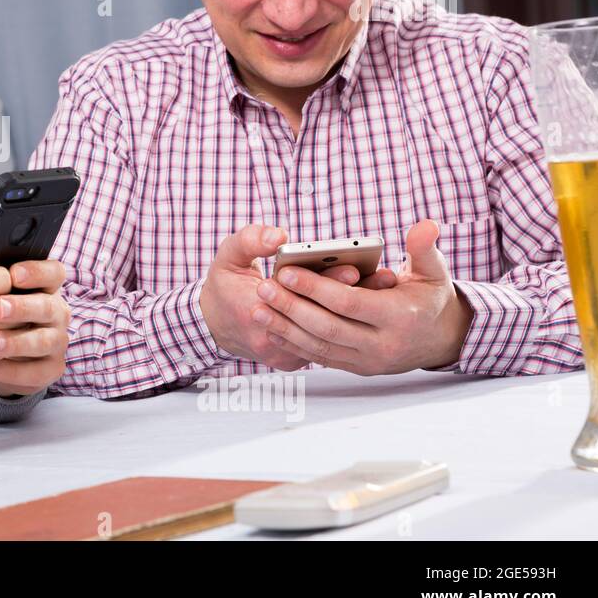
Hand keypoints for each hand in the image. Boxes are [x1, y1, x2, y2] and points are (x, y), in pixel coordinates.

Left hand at [0, 259, 70, 397]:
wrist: (5, 356)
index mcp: (47, 288)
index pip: (53, 273)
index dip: (37, 272)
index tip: (14, 274)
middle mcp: (57, 313)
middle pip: (47, 307)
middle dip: (21, 307)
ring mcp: (57, 341)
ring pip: (42, 341)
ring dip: (15, 342)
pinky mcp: (52, 368)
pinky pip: (36, 372)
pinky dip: (11, 371)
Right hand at [200, 225, 389, 370]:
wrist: (213, 326)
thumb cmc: (224, 286)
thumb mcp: (228, 255)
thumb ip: (250, 240)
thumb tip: (277, 236)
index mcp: (252, 311)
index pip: (296, 298)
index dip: (326, 283)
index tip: (353, 268)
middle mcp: (270, 340)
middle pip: (320, 318)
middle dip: (355, 296)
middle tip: (383, 278)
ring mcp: (283, 356)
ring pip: (328, 334)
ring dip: (358, 312)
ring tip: (384, 289)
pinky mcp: (294, 360)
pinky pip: (326, 342)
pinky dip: (346, 322)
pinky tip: (370, 306)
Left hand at [251, 220, 472, 374]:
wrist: (442, 340)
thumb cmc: (431, 298)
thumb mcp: (434, 271)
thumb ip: (424, 248)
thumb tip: (426, 225)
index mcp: (400, 316)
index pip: (349, 303)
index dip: (316, 288)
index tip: (286, 272)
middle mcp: (383, 344)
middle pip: (328, 327)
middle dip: (292, 308)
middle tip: (263, 288)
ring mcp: (368, 361)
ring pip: (319, 346)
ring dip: (285, 328)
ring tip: (258, 308)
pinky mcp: (357, 368)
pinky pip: (320, 357)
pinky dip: (294, 344)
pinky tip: (272, 327)